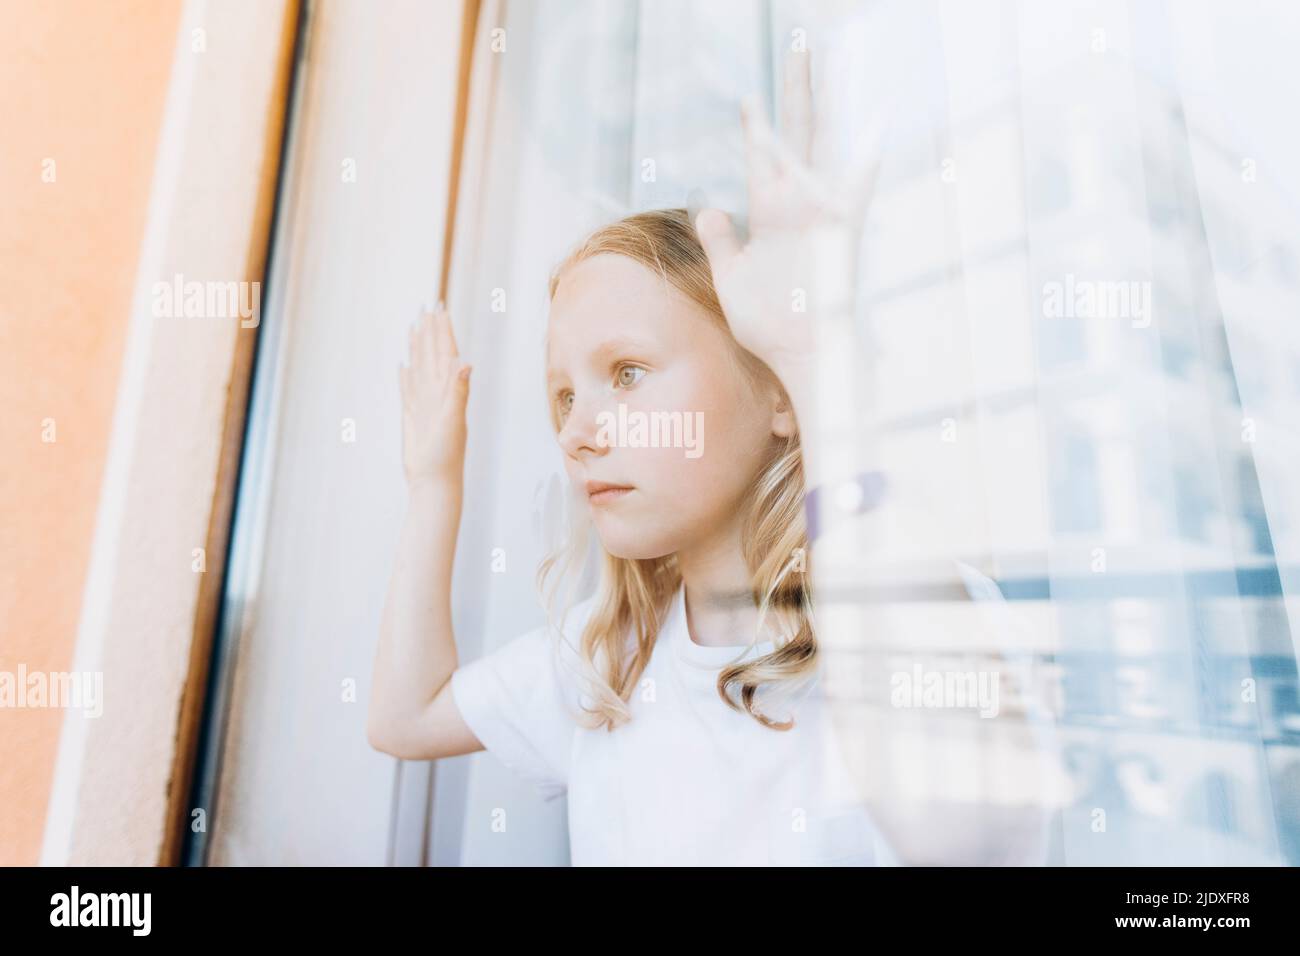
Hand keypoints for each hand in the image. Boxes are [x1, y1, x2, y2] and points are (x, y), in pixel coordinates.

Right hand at [398, 301, 470, 486]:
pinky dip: (405, 376)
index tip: (440, 308)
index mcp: (449, 391)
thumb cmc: (446, 455)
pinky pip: (408, 390)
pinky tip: (403, 365)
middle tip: (427, 306)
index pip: (446, 353)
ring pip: (420, 368)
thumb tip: (465, 362)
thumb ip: (459, 391)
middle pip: (433, 355)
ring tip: (414, 327)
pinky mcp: (413, 417)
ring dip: (418, 348)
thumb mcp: (453, 420)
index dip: (443, 331)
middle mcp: (438, 394)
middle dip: (431, 331)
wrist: (434, 481)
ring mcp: (425, 405)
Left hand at [694, 49, 874, 377]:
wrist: (796, 357)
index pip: (762, 155)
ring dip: (826, 104)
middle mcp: (796, 206)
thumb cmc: (766, 323)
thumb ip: (722, 241)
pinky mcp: (838, 234)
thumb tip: (710, 208)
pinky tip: (875, 126)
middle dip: (797, 91)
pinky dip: (864, 162)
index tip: (751, 95)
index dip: (757, 125)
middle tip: (801, 45)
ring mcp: (818, 215)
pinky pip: (853, 190)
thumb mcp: (730, 278)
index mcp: (769, 213)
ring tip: (831, 61)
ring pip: (822, 146)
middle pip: (796, 134)